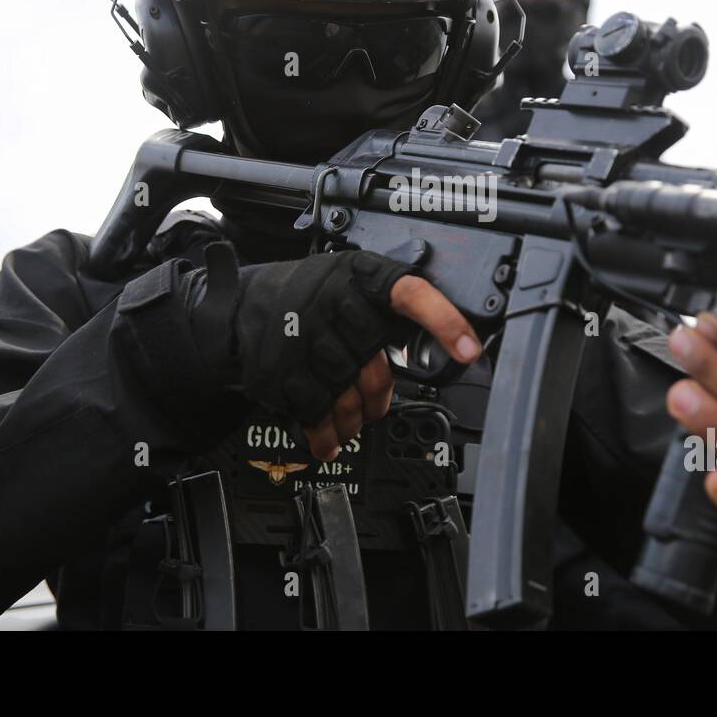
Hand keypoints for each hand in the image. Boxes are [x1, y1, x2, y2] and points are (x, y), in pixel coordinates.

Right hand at [233, 251, 480, 460]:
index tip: (469, 350)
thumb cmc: (316, 296)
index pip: (411, 295)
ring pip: (347, 397)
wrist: (247, 304)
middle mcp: (333, 304)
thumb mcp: (355, 281)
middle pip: (376, 369)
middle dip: (379, 396)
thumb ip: (392, 307)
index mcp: (361, 277)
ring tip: (353, 422)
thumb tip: (446, 345)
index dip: (443, 322)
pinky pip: (315, 412)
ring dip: (354, 419)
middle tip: (378, 402)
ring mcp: (304, 338)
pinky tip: (329, 440)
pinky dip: (326, 434)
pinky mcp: (281, 370)